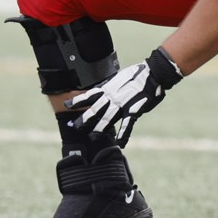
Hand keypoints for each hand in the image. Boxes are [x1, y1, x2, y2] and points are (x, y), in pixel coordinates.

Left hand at [65, 49, 182, 146]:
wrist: (152, 73)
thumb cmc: (136, 75)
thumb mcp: (118, 78)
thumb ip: (109, 86)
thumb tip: (101, 89)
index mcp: (108, 88)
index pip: (89, 95)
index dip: (77, 101)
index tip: (65, 104)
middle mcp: (112, 97)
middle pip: (95, 110)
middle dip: (84, 119)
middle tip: (74, 126)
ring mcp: (122, 104)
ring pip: (108, 118)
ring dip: (100, 128)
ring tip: (92, 137)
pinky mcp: (134, 110)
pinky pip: (127, 124)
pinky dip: (124, 134)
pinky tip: (120, 143)